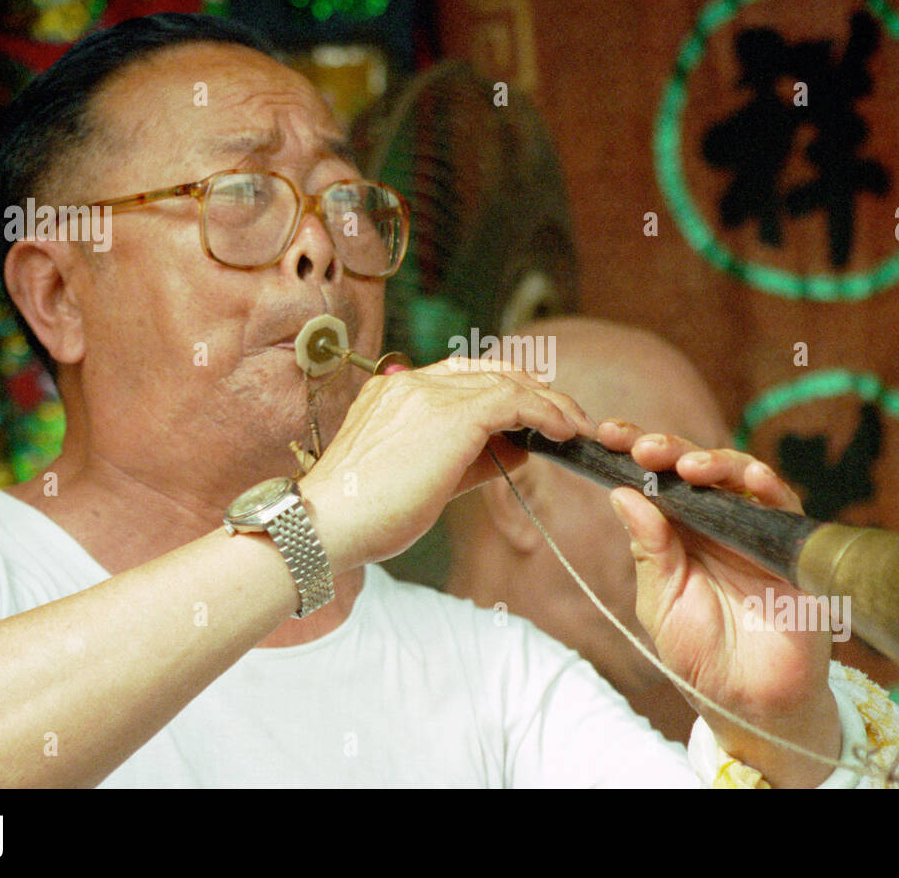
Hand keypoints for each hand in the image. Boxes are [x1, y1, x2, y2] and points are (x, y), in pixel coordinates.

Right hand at [298, 359, 595, 573]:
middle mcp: (410, 382)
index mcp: (394, 391)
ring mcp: (427, 392)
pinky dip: (544, 412)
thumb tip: (521, 448)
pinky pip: (512, 401)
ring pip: (505, 381)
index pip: (462, 376)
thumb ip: (474, 459)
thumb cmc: (363, 515)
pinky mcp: (449, 414)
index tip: (534, 413)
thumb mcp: (425, 481)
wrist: (324, 526)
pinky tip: (562, 431)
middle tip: (567, 417)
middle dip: (535, 391)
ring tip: (574, 426)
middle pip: (489, 371)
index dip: (505, 389)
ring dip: (548, 402)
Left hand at [600, 420, 840, 787]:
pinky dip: (768, 487)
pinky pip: (784, 505)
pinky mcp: (789, 545)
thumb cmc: (700, 654)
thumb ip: (649, 551)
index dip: (633, 453)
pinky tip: (750, 477)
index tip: (606, 436)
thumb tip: (621, 495)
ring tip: (687, 465)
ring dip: (713, 461)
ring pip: (737, 475)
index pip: (655, 480)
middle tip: (641, 447)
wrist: (749, 702)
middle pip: (694, 467)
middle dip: (667, 448)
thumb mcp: (661, 602)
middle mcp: (716, 522)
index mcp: (678, 532)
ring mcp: (754, 529)